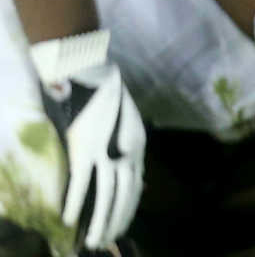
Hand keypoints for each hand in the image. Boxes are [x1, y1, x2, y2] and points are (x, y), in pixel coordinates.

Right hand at [30, 31, 144, 250]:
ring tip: (91, 241)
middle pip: (124, 194)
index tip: (123, 225)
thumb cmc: (100, 90)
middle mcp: (127, 149)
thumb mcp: (119, 118)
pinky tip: (69, 219)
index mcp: (136, 143)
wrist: (89, 64)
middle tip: (105, 241)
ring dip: (98, 220)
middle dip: (116, 220)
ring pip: (106, 194)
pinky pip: (80, 182)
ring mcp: (105, 149)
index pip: (136, 183)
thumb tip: (117, 162)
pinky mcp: (84, 147)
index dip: (130, 206)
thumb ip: (117, 142)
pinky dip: (75, 202)